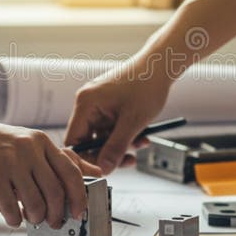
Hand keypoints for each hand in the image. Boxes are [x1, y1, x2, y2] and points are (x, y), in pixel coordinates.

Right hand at [0, 115, 100, 227]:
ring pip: (36, 203)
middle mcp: (30, 149)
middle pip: (57, 192)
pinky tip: (11, 217)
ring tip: (30, 219)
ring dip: (35, 218)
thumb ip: (45, 166)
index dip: (79, 196)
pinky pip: (11, 207)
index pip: (71, 171)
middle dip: (58, 214)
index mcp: (41, 141)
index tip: (79, 212)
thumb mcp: (22, 146)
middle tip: (53, 222)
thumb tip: (67, 192)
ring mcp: (12, 161)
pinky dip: (14, 219)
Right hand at [64, 57, 171, 173]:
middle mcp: (87, 103)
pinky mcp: (108, 105)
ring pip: (103, 136)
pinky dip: (124, 134)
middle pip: (88, 141)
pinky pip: (111, 127)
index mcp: (85, 104)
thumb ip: (116, 148)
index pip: (74, 141)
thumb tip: (104, 169)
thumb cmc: (147, 84)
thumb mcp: (133, 122)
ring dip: (121, 144)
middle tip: (128, 160)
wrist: (161, 65)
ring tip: (140, 143)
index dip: (86, 159)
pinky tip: (141, 135)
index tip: (102, 170)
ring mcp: (98, 103)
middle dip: (109, 152)